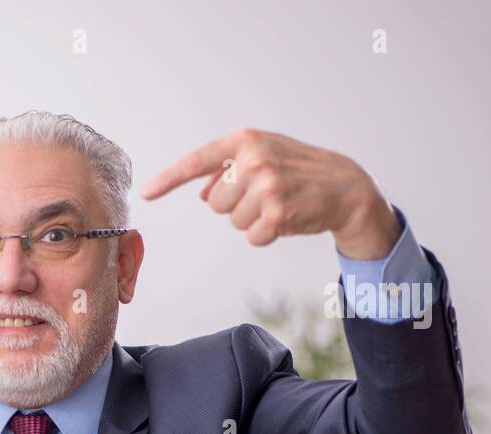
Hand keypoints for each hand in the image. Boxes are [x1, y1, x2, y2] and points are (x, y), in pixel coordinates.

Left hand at [140, 128, 399, 258]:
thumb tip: (202, 193)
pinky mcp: (277, 214)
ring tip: (279, 203)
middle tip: (267, 193)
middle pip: (215, 203)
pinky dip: (266, 235)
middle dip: (236, 204)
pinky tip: (286, 218)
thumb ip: (229, 168)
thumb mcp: (263, 155)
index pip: (197, 162)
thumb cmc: (298, 169)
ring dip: (253, 219)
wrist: (344, 186)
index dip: (168, 180)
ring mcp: (266, 186)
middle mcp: (253, 160)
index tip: (146, 193)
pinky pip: (252, 237)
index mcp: (245, 141)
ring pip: (233, 221)